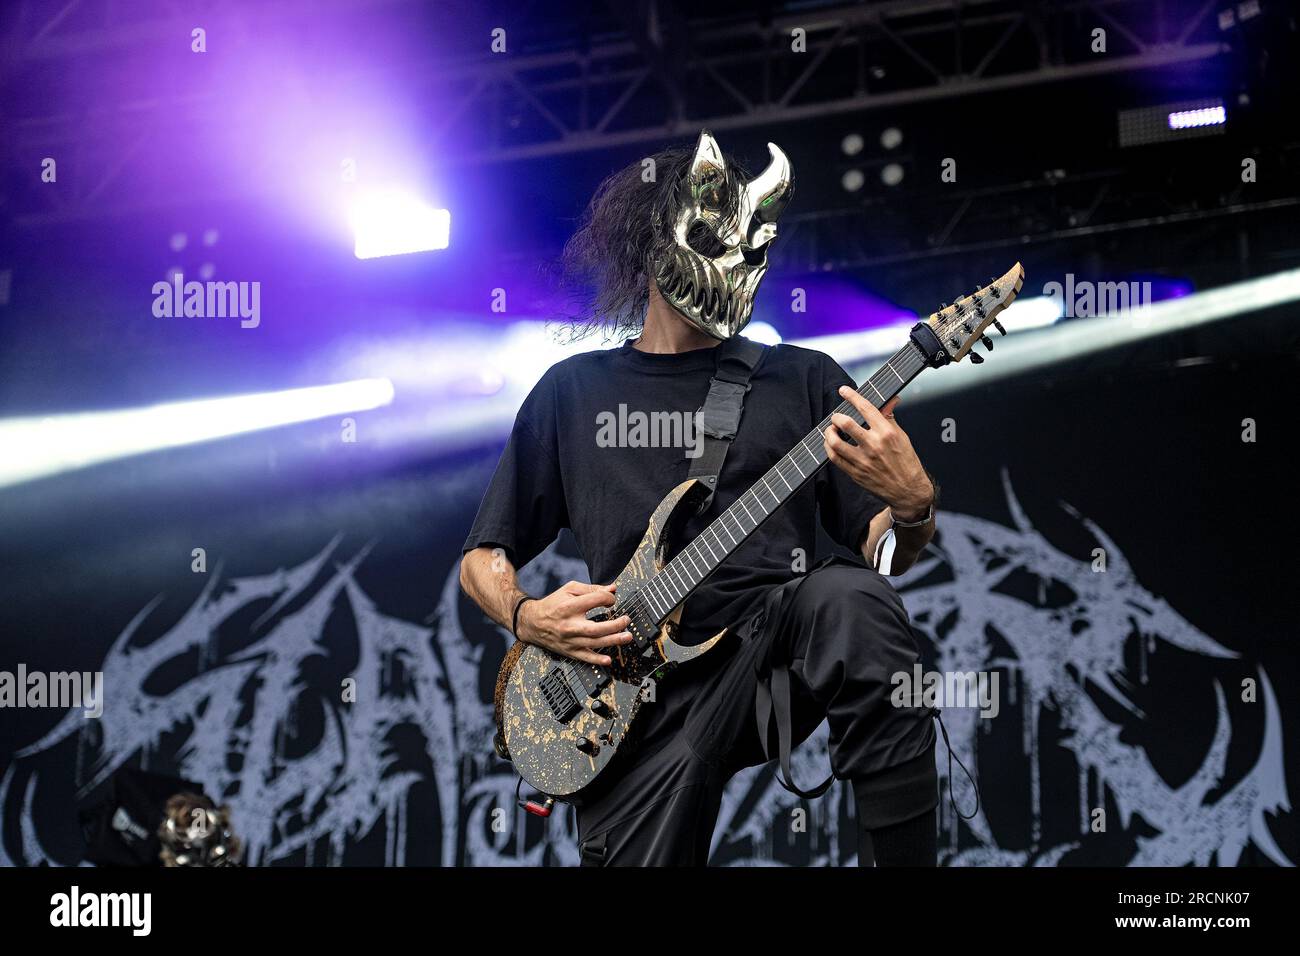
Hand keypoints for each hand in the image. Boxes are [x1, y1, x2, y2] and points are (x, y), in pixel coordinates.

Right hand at [516, 581, 632, 665]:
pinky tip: (608, 660)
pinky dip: (596, 660)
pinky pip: (584, 657)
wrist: (532, 622)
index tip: (611, 599)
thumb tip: (612, 589)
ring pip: (594, 643)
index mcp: (568, 606)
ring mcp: (569, 640)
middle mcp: (569, 625)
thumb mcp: (569, 590)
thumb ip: (591, 589)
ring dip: (613, 640)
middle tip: (626, 620)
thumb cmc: (553, 604)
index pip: (594, 601)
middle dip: (615, 625)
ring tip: (627, 636)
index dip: (607, 598)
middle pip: (595, 628)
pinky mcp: (569, 650)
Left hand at [825, 387, 932, 520]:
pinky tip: (831, 444)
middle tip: (837, 416)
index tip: (844, 391)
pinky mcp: (855, 473)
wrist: (908, 490)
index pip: (866, 408)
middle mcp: (874, 445)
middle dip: (837, 416)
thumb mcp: (902, 437)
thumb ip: (890, 418)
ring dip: (829, 432)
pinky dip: (829, 448)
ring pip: (835, 442)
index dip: (852, 396)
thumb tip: (889, 401)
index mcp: (887, 433)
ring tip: (831, 430)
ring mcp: (863, 460)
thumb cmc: (906, 463)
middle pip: (846, 424)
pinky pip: (835, 458)